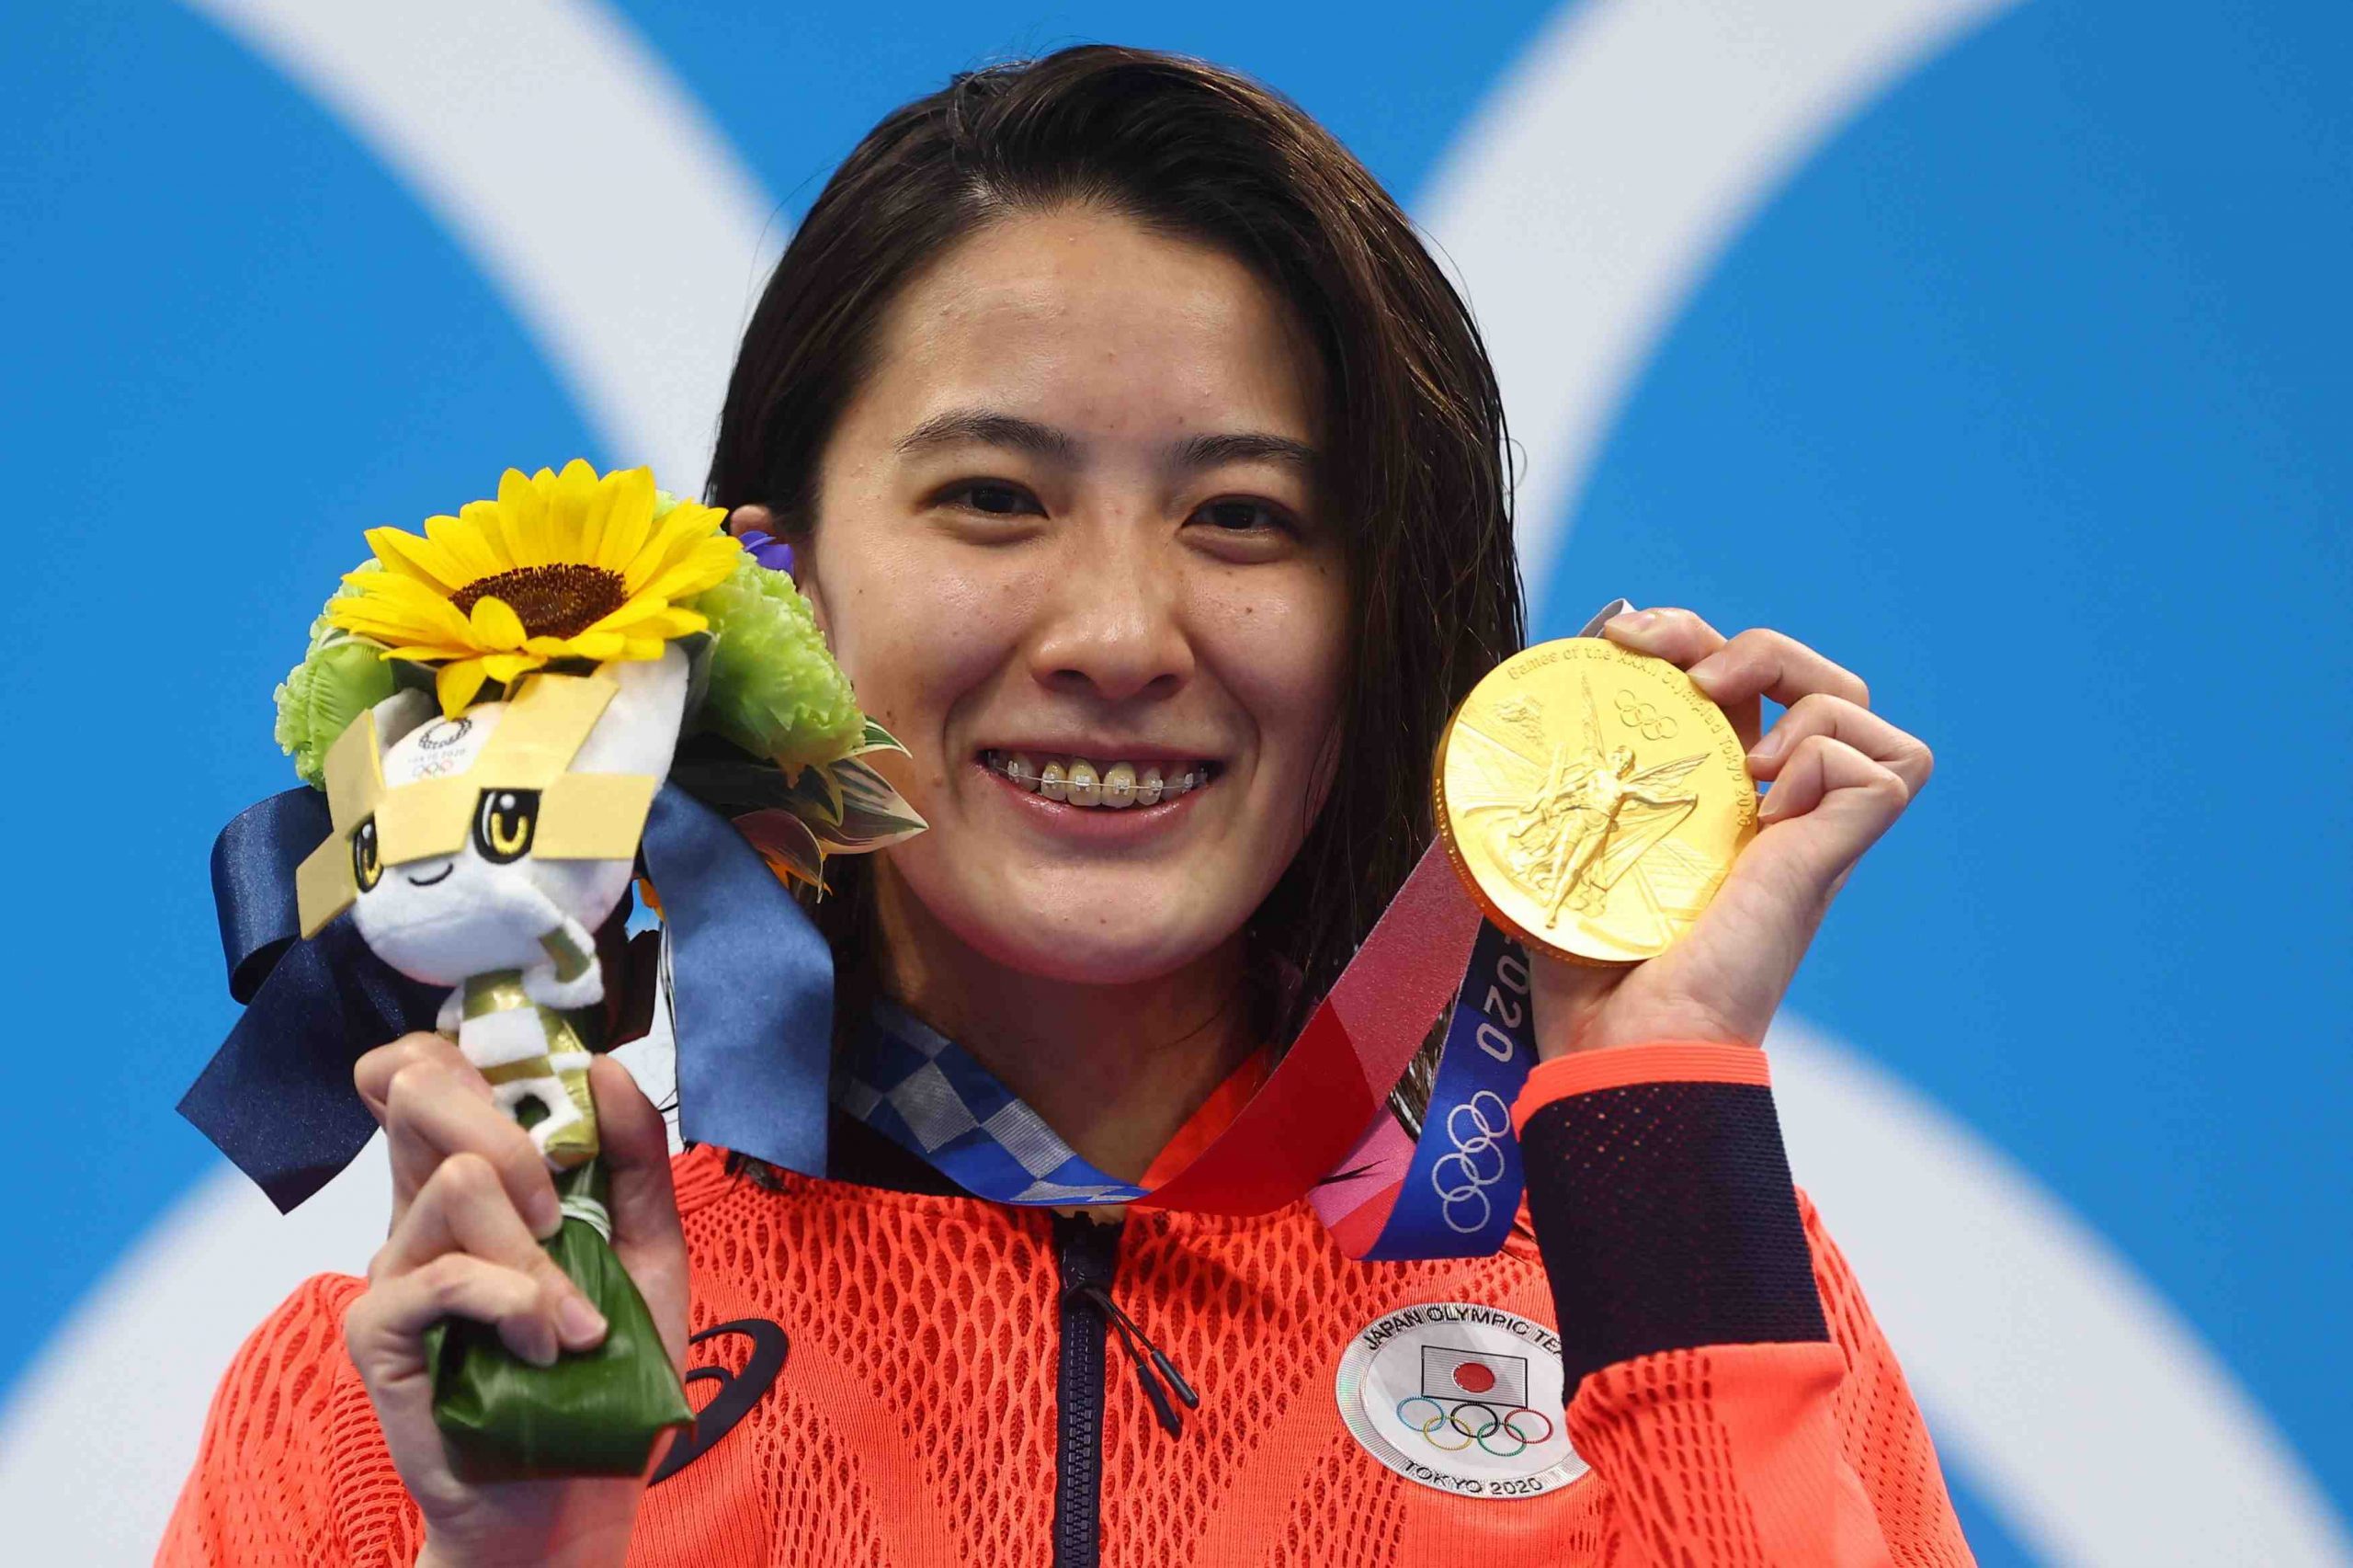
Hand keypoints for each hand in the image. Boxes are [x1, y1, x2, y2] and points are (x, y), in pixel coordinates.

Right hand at [343, 1035, 689, 1567]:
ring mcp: (395, 1266)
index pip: (430, 1067)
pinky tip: (543, 1350)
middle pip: (418, 1086)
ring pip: (454, 1180)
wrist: (573, 1498)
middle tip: (556, 1211)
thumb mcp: (649, 1252)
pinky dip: (513, 1304)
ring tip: (569, 1324)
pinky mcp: (378, 1331)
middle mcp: (422, 1208)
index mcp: (478, 1179)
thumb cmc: (606, 1376)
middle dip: (509, 1128)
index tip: (543, 1092)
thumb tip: (607, 1066)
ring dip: (534, 1254)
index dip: (471, 1051)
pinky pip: (441, 1275)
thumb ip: (634, 1159)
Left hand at [1528, 607, 1933, 1059]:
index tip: (1615, 642)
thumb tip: (1544, 695)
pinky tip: (1769, 799)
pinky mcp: (1834, 856)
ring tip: (1737, 749)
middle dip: (1746, 638)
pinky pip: (1890, 765)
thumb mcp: (1567, 844)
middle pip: (1807, 675)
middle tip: (1676, 667)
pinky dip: (1828, 753)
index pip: (1734, 683)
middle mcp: (1768, 808)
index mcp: (1712, 799)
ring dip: (1796, 685)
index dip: (1688, 638)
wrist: (1622, 1040)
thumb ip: (1566, 780)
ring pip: (1855, 704)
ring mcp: (1808, 832)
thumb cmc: (1586, 968)